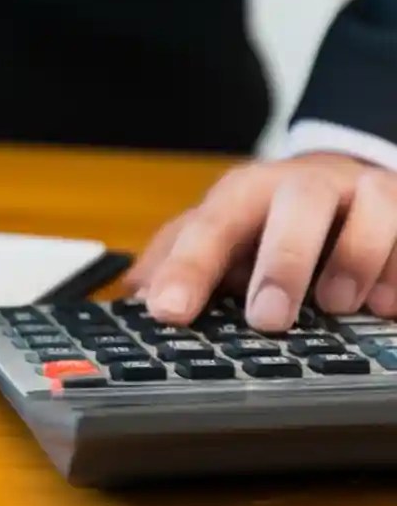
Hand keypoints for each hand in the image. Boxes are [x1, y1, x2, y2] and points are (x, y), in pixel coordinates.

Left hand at [124, 152, 396, 329]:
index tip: (168, 310)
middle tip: (268, 319)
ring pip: (373, 205)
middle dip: (283, 262)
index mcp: (245, 194)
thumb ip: (174, 261)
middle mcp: (305, 186)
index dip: (187, 269)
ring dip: (356, 258)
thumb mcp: (214, 235)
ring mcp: (365, 193)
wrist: (339, 185)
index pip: (209, 226)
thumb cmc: (265, 223)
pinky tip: (389, 306)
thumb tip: (135, 297)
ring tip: (337, 305)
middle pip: (297, 205)